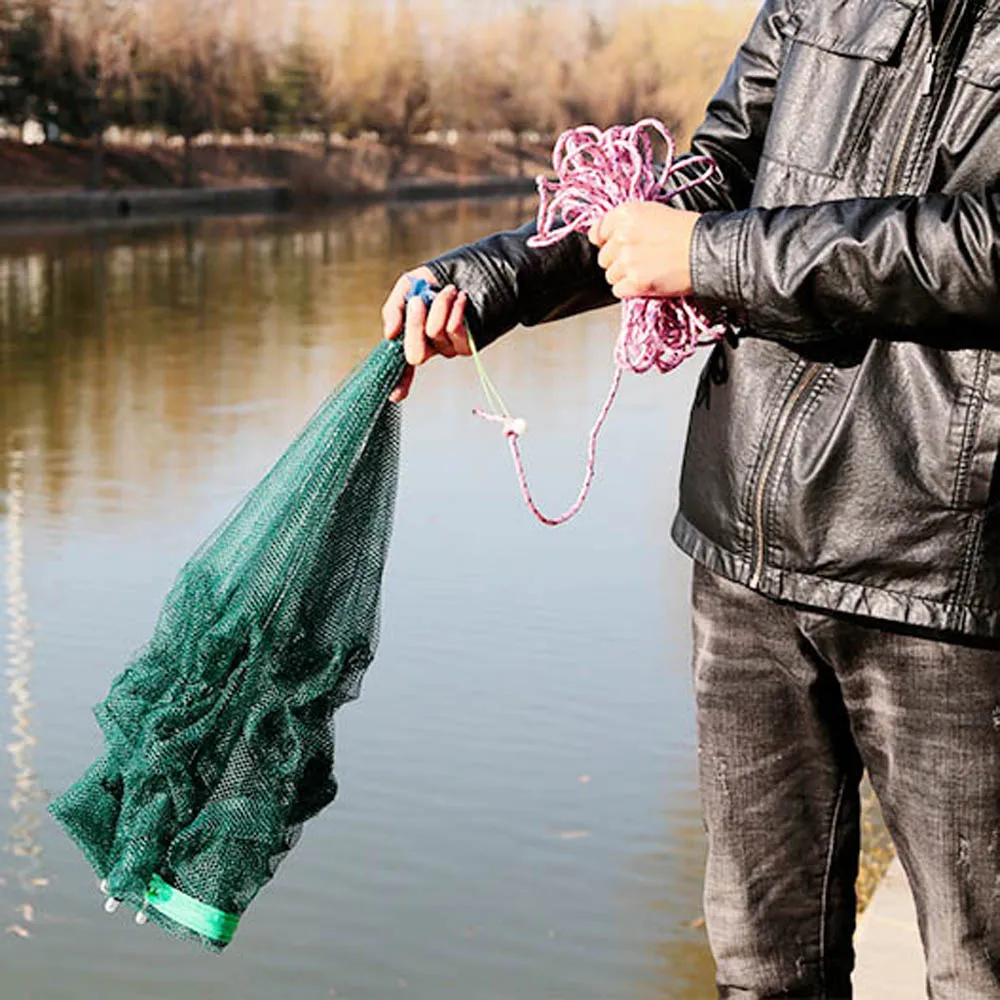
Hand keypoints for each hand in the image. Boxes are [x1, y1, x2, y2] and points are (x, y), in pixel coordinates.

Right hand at [382, 266, 470, 401]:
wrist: (475, 268)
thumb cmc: (439, 278)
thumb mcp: (409, 286)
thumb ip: (394, 308)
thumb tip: (389, 336)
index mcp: (411, 335)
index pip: (403, 364)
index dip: (400, 382)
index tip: (395, 396)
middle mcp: (430, 347)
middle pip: (415, 354)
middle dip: (414, 325)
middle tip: (419, 300)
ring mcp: (449, 347)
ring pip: (435, 335)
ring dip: (439, 308)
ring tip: (449, 289)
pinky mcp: (468, 343)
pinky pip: (455, 333)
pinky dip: (455, 312)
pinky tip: (460, 298)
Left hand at [587, 203, 700, 299]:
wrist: (706, 250)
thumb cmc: (688, 231)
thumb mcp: (654, 213)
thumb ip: (628, 223)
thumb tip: (607, 235)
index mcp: (626, 214)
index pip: (597, 232)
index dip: (606, 242)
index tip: (614, 246)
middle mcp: (622, 236)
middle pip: (604, 257)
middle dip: (619, 261)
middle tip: (640, 259)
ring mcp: (627, 260)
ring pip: (611, 276)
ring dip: (625, 277)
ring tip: (647, 270)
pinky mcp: (635, 282)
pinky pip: (618, 290)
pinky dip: (630, 290)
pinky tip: (646, 282)